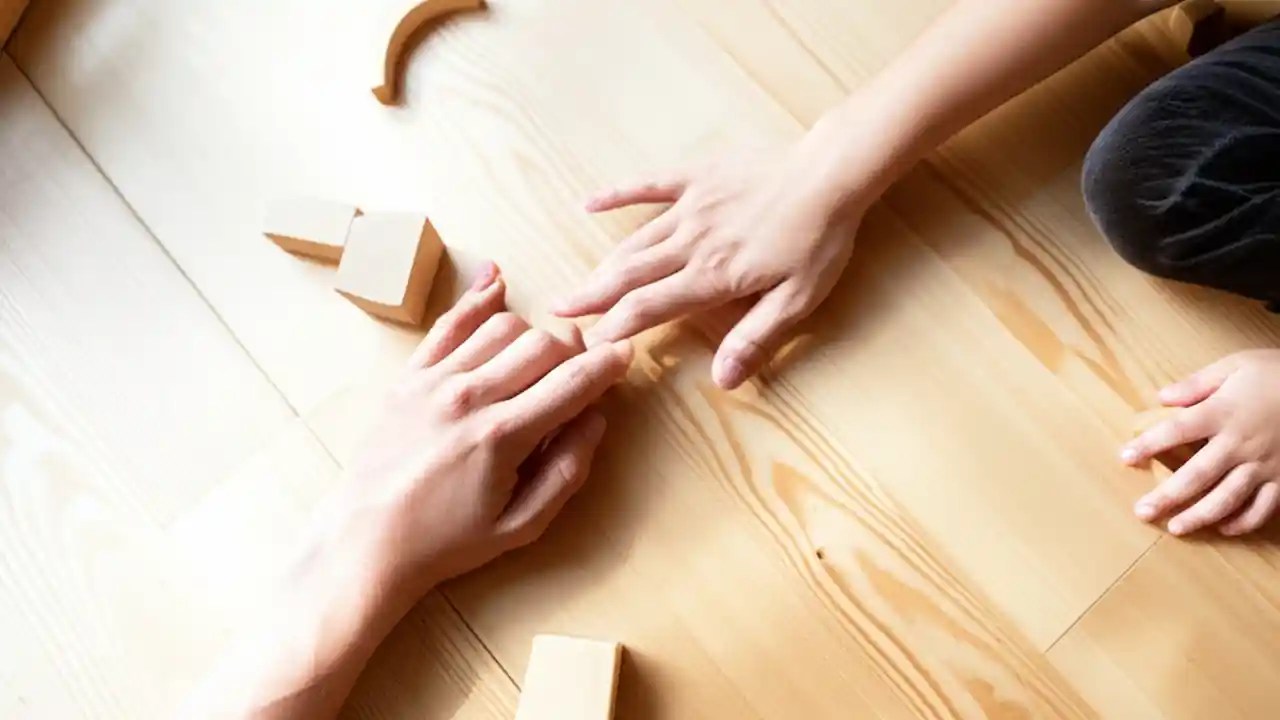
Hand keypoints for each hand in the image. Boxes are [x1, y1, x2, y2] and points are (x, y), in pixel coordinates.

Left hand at [333, 263, 633, 596]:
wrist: (367, 541)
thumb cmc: (447, 541)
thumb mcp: (522, 526)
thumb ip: (567, 472)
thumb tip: (596, 420)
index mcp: (502, 437)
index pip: (572, 381)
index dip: (607, 364)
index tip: (625, 354)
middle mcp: (469, 398)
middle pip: (542, 344)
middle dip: (573, 351)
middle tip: (579, 370)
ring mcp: (434, 383)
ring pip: (502, 326)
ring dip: (531, 335)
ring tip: (538, 359)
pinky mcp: (409, 378)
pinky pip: (448, 324)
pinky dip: (476, 299)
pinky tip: (497, 281)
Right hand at [554, 143, 861, 389]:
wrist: (831, 174)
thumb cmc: (819, 240)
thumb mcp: (797, 299)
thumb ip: (756, 337)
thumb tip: (724, 380)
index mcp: (711, 277)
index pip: (649, 308)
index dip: (615, 328)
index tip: (588, 346)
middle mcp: (690, 244)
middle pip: (629, 275)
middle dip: (592, 298)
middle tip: (558, 315)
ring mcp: (690, 207)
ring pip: (635, 241)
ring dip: (603, 264)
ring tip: (577, 284)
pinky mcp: (697, 176)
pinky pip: (648, 184)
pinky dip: (617, 194)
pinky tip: (589, 203)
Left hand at [1121, 350, 1279, 536]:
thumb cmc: (1277, 374)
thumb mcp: (1236, 365)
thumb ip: (1197, 383)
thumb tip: (1162, 397)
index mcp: (1224, 413)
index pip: (1177, 431)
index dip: (1148, 445)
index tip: (1124, 457)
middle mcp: (1241, 443)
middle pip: (1198, 475)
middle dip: (1167, 496)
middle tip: (1142, 512)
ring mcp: (1265, 465)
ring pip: (1228, 497)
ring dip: (1200, 516)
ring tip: (1175, 528)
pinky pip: (1264, 506)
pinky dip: (1244, 521)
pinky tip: (1223, 528)